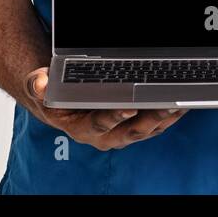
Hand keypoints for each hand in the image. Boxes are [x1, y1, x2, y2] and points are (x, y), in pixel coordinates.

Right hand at [23, 67, 187, 150]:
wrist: (62, 104)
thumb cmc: (55, 97)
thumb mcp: (39, 88)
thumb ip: (37, 84)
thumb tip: (39, 82)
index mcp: (81, 128)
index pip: (100, 124)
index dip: (114, 117)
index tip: (129, 108)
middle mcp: (104, 135)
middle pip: (130, 130)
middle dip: (150, 118)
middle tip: (166, 104)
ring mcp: (121, 133)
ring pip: (146, 129)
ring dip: (164, 117)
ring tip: (179, 102)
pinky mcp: (133, 128)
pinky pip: (154, 124)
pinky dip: (167, 115)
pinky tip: (180, 103)